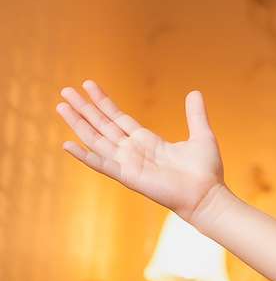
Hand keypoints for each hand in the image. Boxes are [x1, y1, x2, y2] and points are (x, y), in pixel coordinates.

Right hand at [56, 80, 225, 223]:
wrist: (208, 195)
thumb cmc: (206, 171)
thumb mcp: (201, 136)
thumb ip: (195, 114)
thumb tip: (195, 92)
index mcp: (147, 141)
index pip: (118, 117)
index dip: (103, 101)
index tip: (88, 85)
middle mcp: (133, 151)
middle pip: (102, 125)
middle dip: (84, 108)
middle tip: (65, 90)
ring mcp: (128, 163)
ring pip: (96, 139)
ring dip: (78, 124)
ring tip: (61, 107)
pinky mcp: (128, 176)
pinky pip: (102, 165)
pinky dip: (85, 156)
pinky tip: (68, 144)